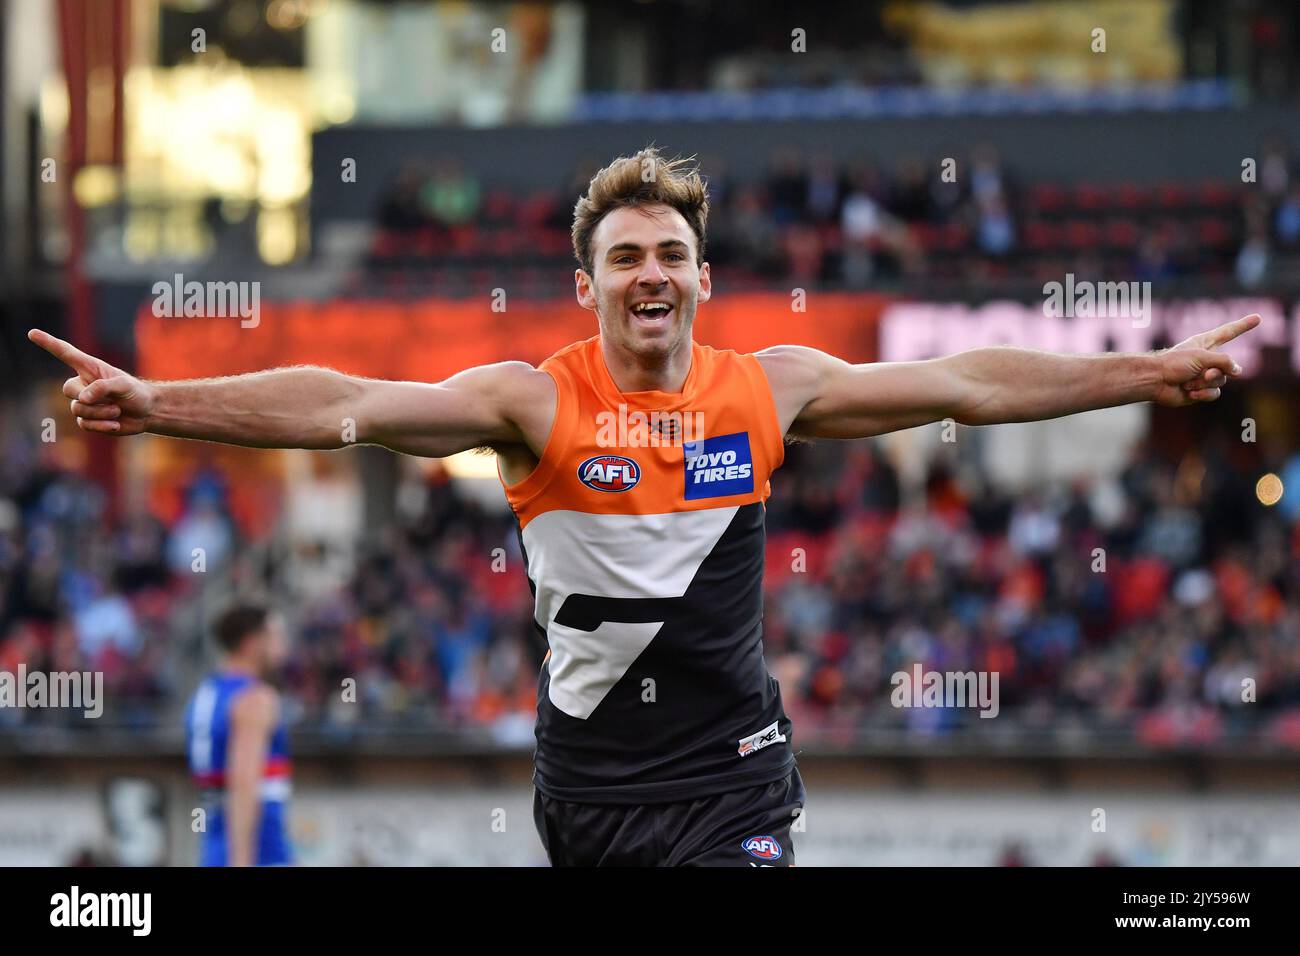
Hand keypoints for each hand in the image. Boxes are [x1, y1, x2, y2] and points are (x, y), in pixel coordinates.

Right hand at [28, 328, 156, 434]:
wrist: (146, 413)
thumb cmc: (136, 392)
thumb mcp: (124, 385)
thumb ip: (103, 387)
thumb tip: (83, 398)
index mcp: (89, 368)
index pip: (65, 353)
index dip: (48, 343)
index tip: (32, 333)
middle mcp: (82, 384)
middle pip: (68, 390)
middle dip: (90, 398)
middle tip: (115, 402)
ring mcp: (83, 402)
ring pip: (77, 409)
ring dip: (101, 413)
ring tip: (117, 410)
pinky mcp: (87, 420)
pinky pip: (85, 425)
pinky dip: (102, 426)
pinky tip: (116, 424)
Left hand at [1151, 313, 1259, 406]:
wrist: (1155, 382)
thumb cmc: (1173, 363)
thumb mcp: (1201, 356)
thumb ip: (1224, 361)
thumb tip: (1239, 371)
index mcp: (1205, 343)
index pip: (1229, 332)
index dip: (1243, 326)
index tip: (1257, 318)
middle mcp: (1207, 358)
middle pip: (1228, 366)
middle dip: (1215, 372)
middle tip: (1202, 373)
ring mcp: (1205, 375)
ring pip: (1222, 381)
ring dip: (1205, 383)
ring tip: (1188, 382)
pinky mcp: (1201, 390)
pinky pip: (1214, 393)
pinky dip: (1203, 394)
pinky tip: (1189, 392)